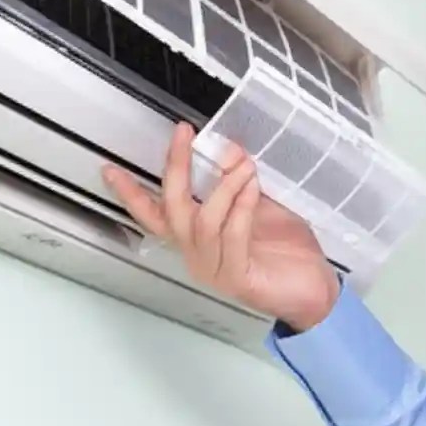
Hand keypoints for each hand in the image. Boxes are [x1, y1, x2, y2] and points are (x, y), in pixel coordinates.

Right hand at [101, 122, 340, 332]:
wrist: (316, 291)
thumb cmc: (287, 251)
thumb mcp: (260, 205)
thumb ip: (240, 183)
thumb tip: (227, 149)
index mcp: (197, 239)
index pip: (154, 215)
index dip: (130, 194)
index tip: (109, 168)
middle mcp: (198, 256)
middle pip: (172, 210)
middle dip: (176, 168)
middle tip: (184, 135)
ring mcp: (215, 270)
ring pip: (202, 221)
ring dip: (224, 187)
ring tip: (243, 166)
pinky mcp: (238, 278)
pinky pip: (231, 236)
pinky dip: (241, 207)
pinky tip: (253, 188)